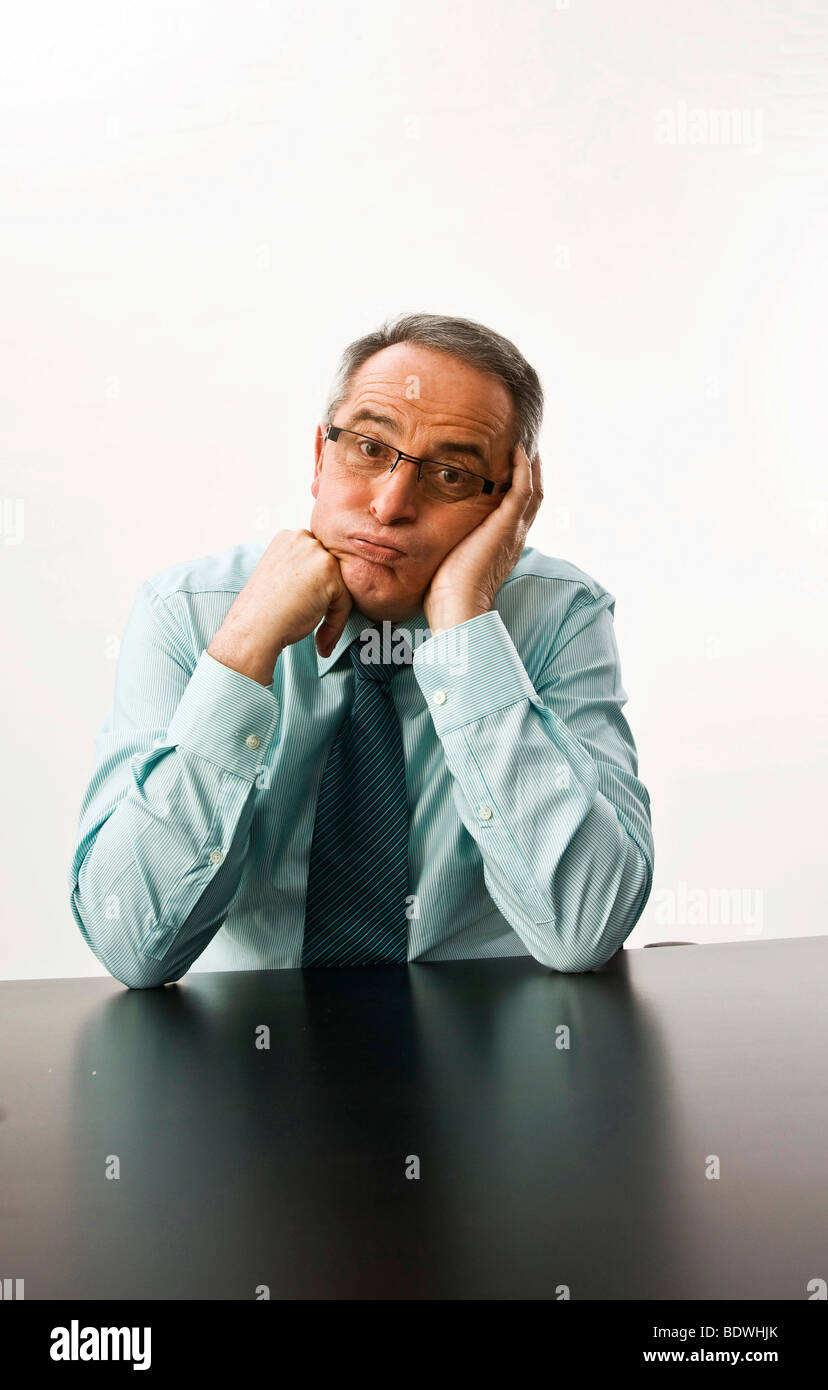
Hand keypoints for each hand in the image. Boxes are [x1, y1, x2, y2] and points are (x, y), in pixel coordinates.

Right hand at [207, 529, 351, 683]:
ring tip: (321, 635)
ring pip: (340, 584)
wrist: (254, 627)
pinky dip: (336, 624)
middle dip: (327, 596)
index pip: (316, 558)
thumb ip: (301, 570)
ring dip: (333, 611)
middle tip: (316, 621)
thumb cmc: (263, 610)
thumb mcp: (280, 576)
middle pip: (331, 569)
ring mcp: (316, 553)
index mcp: (287, 538)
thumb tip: (323, 580)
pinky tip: (321, 640)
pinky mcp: (329, 573)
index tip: (310, 607)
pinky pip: (344, 601)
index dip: (316, 586)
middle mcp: (302, 538)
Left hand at [423, 444, 542, 631]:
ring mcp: (513, 530)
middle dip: (530, 471)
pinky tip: (517, 450)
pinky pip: (523, 489)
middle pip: (532, 497)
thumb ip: (445, 545)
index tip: (508, 468)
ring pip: (533, 489)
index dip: (516, 488)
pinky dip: (523, 468)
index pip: (516, 510)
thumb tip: (423, 537)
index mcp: (502, 545)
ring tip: (523, 442)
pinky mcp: (507, 524)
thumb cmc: (445, 593)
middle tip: (523, 448)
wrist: (458, 607)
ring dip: (530, 464)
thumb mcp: (447, 560)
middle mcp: (514, 536)